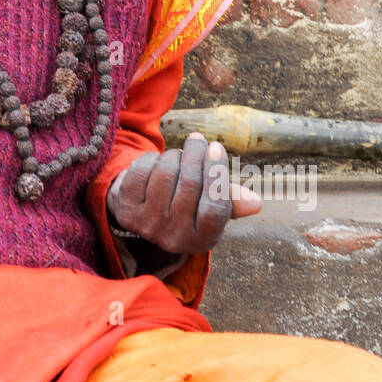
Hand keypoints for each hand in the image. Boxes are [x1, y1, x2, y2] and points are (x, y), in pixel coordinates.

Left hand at [106, 133, 261, 255]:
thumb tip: (256, 203)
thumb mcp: (210, 205)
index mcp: (202, 240)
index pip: (215, 208)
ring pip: (166, 174)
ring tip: (177, 154)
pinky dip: (151, 159)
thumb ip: (230, 200)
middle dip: (195, 154)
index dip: (217, 173)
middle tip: (197, 140)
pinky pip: (142, 171)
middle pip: (190, 185)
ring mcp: (147, 226)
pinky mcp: (126, 210)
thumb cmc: (185, 203)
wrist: (143, 212)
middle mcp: (174, 239)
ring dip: (173, 156)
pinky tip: (156, 162)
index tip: (216, 147)